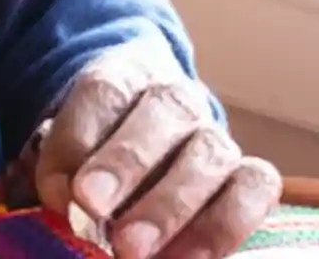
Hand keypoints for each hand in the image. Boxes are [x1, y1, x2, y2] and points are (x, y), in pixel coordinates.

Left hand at [35, 42, 281, 258]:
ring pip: (211, 152)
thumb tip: (63, 198)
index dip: (84, 137)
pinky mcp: (251, 174)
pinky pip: (256, 190)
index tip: (73, 191)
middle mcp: (177, 100)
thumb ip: (62, 168)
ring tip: (132, 249)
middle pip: (164, 113)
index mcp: (124, 77)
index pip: (106, 92)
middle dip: (128, 164)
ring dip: (171, 205)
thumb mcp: (67, 149)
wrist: (144, 147)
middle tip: (97, 211)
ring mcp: (217, 136)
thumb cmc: (98, 149)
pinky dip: (223, 227)